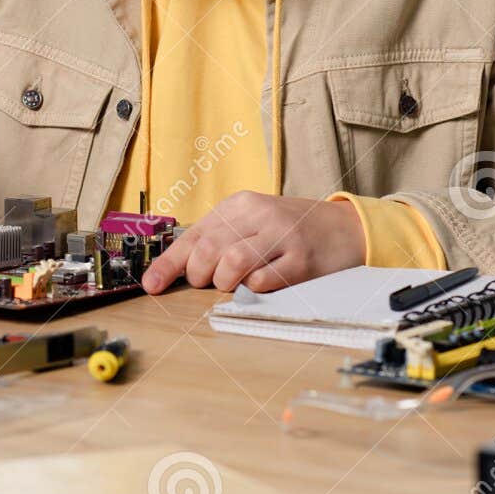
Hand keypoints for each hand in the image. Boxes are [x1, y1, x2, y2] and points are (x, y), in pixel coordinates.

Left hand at [141, 192, 365, 293]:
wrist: (343, 227)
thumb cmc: (288, 229)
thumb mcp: (251, 222)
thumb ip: (218, 239)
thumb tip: (177, 268)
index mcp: (240, 204)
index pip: (194, 235)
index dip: (168, 263)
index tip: (151, 285)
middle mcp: (259, 215)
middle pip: (209, 249)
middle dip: (198, 274)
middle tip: (206, 282)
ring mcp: (282, 236)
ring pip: (232, 264)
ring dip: (224, 282)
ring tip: (233, 282)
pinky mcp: (302, 261)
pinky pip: (263, 282)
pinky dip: (253, 289)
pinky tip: (261, 281)